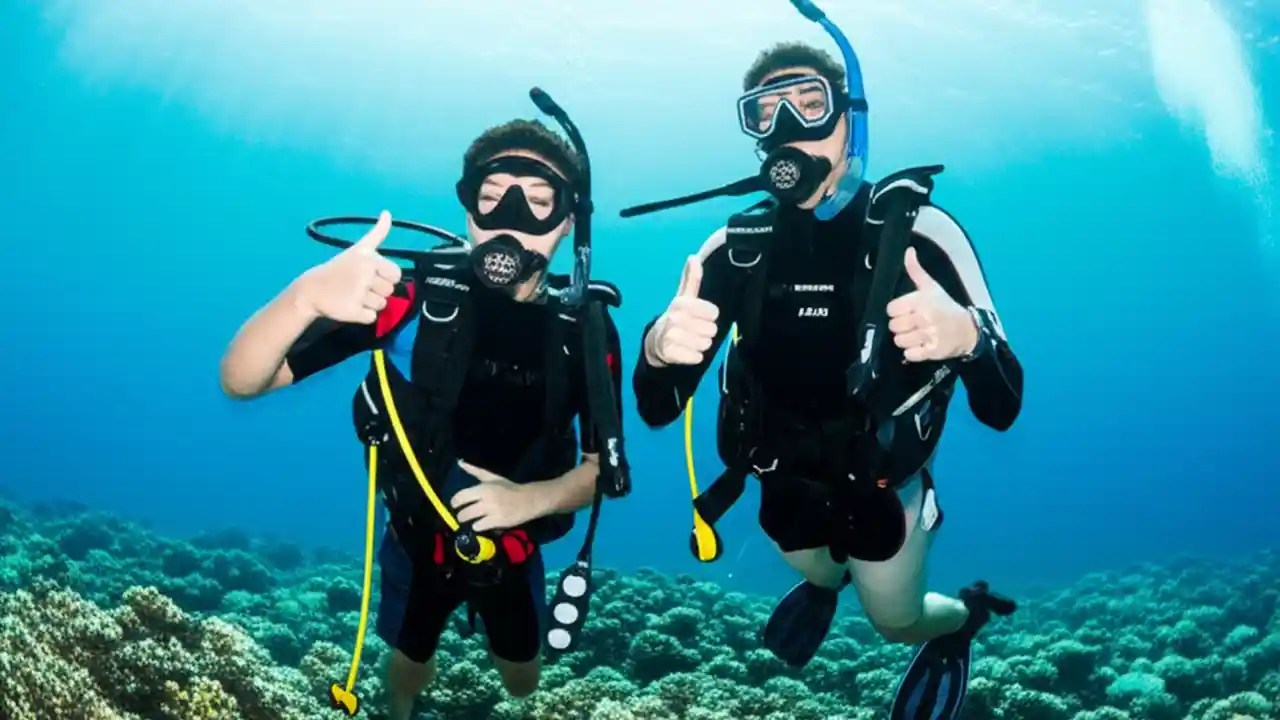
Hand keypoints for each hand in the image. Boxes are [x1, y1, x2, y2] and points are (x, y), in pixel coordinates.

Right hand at [294, 211, 403, 323]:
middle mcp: (366, 274)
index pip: (396, 275)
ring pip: (382, 305)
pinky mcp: (354, 311)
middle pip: (389, 291)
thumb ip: (377, 233)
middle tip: (358, 286)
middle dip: (377, 291)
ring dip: (369, 303)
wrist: (311, 290)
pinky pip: (372, 317)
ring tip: (352, 295)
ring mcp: (359, 293)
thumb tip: (388, 213)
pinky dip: (362, 315)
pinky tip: (349, 305)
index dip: (385, 277)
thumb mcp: (359, 248)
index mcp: (370, 259)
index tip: (370, 275)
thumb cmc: (339, 268)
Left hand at [450, 462, 547, 532]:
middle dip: (460, 515)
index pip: (461, 496)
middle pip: (464, 512)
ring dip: (468, 521)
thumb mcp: (492, 478)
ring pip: (470, 520)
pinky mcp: (497, 522)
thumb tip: (459, 463)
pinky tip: (482, 523)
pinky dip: (478, 526)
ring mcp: (492, 512)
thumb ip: (475, 471)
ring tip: (471, 520)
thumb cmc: (508, 488)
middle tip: (462, 515)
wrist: (528, 500)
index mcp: (483, 488)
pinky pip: (479, 527)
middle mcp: (486, 500)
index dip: (455, 502)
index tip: (455, 504)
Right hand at [645, 255, 719, 366]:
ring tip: (689, 340)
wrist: (657, 341)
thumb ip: (692, 279)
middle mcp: (674, 318)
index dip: (709, 317)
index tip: (699, 316)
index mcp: (681, 303)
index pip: (714, 313)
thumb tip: (693, 257)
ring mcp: (671, 336)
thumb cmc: (677, 317)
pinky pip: (697, 357)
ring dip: (700, 345)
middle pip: (711, 330)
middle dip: (705, 332)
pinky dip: (694, 357)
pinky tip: (685, 351)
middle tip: (693, 330)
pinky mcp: (670, 354)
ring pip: (705, 344)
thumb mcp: (684, 298)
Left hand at [887, 247, 977, 362]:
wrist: (967, 330)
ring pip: (899, 341)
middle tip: (912, 324)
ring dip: (905, 340)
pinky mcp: (931, 352)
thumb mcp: (931, 287)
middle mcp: (924, 318)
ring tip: (916, 334)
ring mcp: (928, 336)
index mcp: (922, 301)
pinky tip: (920, 345)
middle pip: (894, 326)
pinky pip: (909, 355)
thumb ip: (916, 270)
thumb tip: (908, 250)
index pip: (891, 309)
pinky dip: (912, 352)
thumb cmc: (946, 306)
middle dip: (900, 326)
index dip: (896, 311)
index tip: (905, 311)